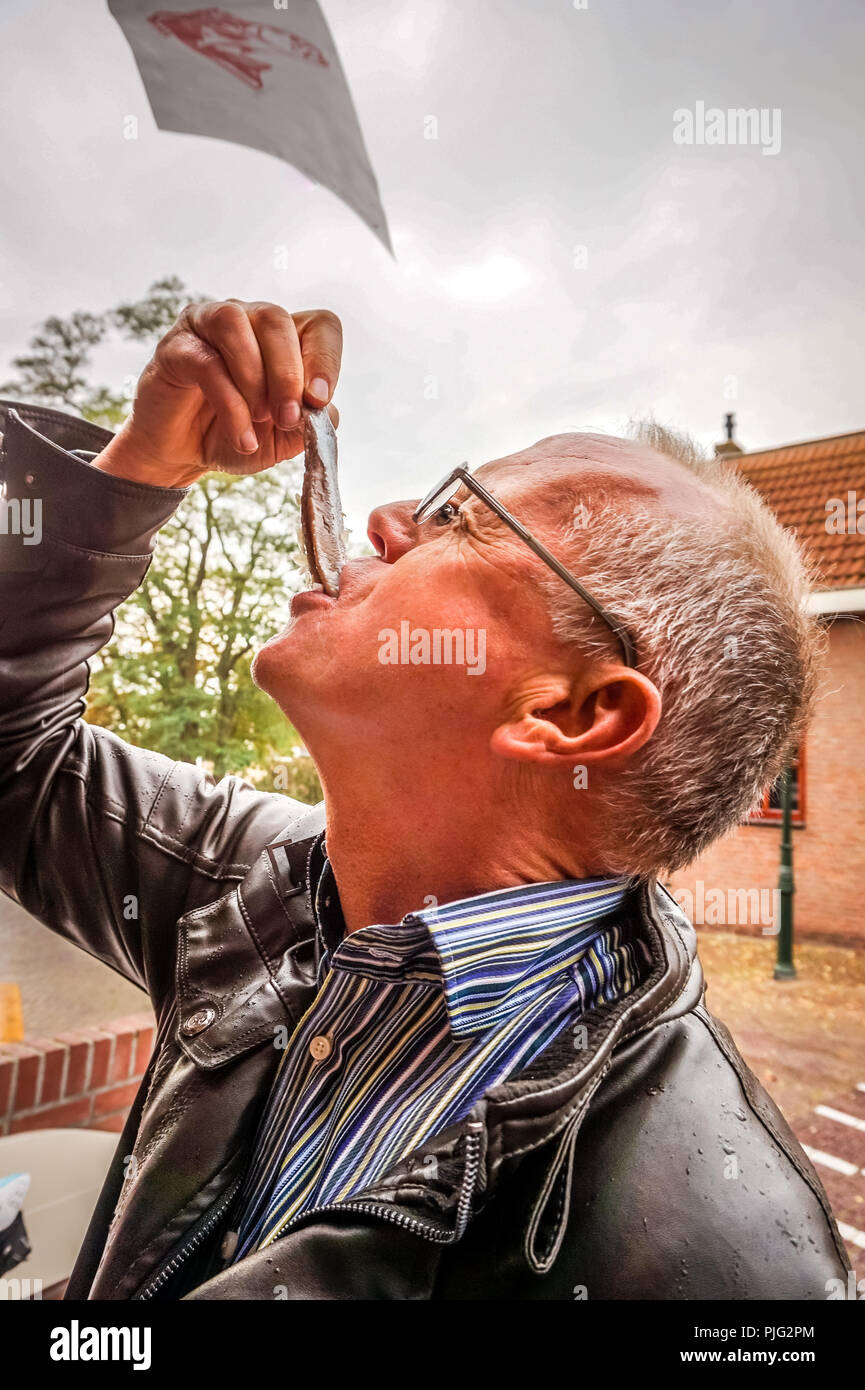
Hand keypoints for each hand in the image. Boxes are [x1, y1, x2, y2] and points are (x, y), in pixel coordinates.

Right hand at [94, 300, 341, 486]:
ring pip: (236, 325)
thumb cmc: (237, 434)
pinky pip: (206, 362)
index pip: (319, 325)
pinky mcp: (176, 347)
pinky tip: (241, 435)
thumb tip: (325, 410)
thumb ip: (310, 424)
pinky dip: (230, 404)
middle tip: (287, 418)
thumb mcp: (284, 439)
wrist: (186, 453)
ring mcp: (206, 325)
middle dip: (287, 374)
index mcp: (283, 336)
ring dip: (255, 377)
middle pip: (276, 319)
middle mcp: (246, 319)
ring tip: (260, 419)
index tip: (318, 400)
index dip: (325, 359)